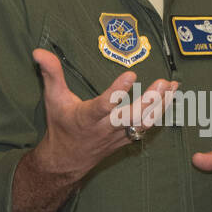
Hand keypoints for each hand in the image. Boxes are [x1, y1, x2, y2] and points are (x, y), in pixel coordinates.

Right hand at [31, 48, 175, 180]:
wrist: (68, 160)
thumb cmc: (61, 125)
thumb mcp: (53, 98)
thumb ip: (50, 73)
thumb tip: (38, 51)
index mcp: (86, 118)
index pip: (103, 105)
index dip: (117, 92)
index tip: (130, 75)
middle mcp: (105, 128)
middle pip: (132, 116)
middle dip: (150, 100)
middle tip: (163, 82)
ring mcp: (118, 135)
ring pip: (144, 122)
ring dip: (161, 104)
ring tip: (173, 85)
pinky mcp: (127, 138)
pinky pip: (147, 126)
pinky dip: (161, 111)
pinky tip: (172, 96)